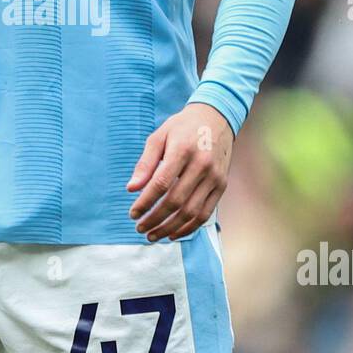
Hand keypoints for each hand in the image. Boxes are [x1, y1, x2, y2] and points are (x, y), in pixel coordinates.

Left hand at [127, 104, 233, 240]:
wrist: (216, 118)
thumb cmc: (183, 127)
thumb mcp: (159, 136)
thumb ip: (145, 163)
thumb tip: (131, 189)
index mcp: (182, 150)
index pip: (161, 184)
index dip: (145, 202)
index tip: (133, 214)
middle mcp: (201, 165)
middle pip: (176, 201)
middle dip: (155, 219)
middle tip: (140, 228)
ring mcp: (214, 177)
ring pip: (191, 212)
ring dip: (170, 228)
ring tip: (153, 235)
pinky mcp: (222, 185)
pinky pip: (206, 213)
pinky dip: (189, 227)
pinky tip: (173, 233)